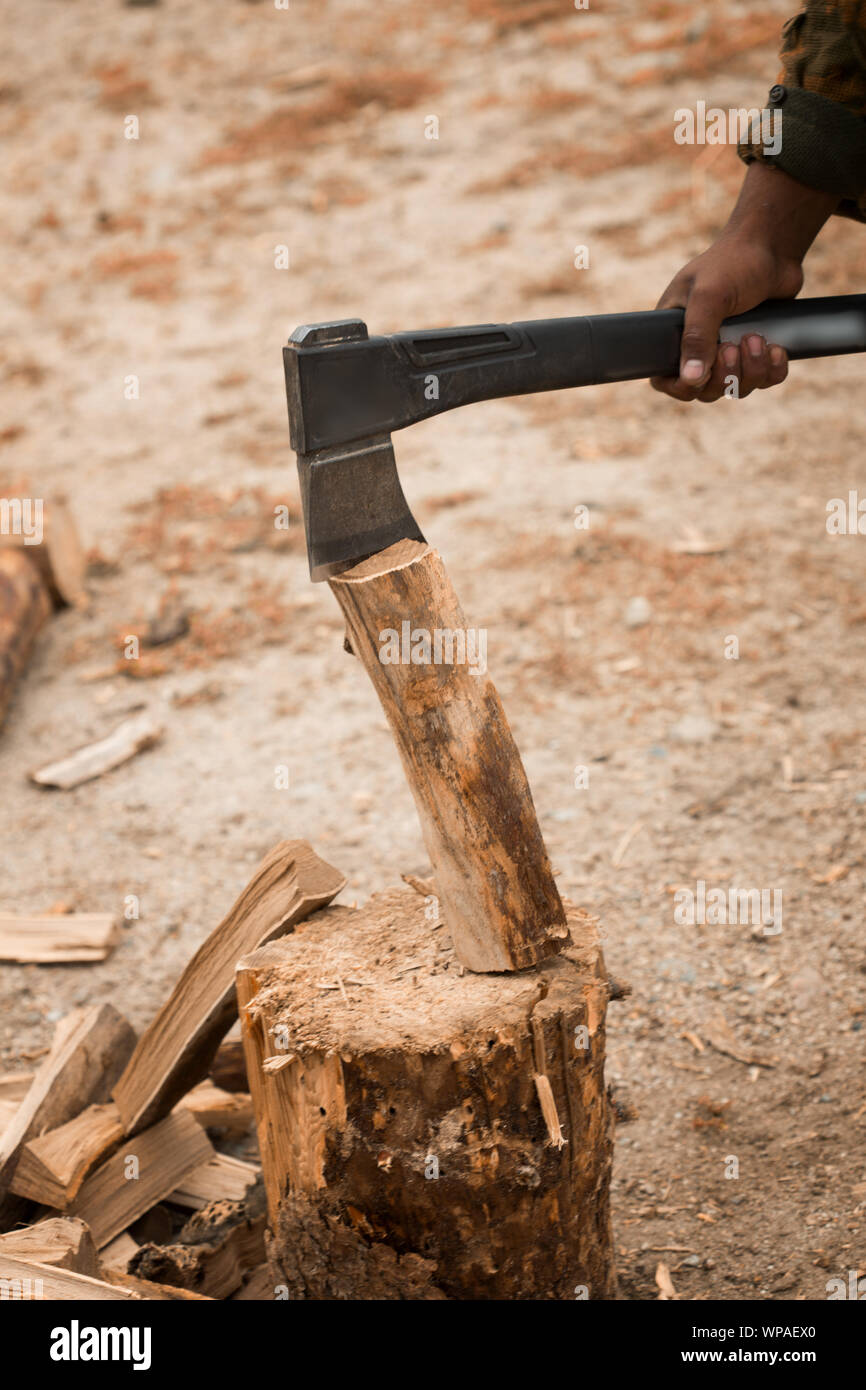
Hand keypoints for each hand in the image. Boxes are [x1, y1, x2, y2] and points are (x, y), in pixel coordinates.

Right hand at [650, 236, 799, 400]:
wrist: (773, 246)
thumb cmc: (733, 262)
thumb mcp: (708, 296)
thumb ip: (696, 337)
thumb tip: (690, 379)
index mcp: (676, 333)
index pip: (666, 379)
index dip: (682, 387)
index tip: (701, 376)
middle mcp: (700, 347)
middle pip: (705, 391)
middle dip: (725, 375)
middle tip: (734, 344)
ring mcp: (730, 351)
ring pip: (736, 388)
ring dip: (751, 371)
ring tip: (757, 337)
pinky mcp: (757, 351)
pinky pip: (764, 380)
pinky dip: (773, 371)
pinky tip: (777, 348)